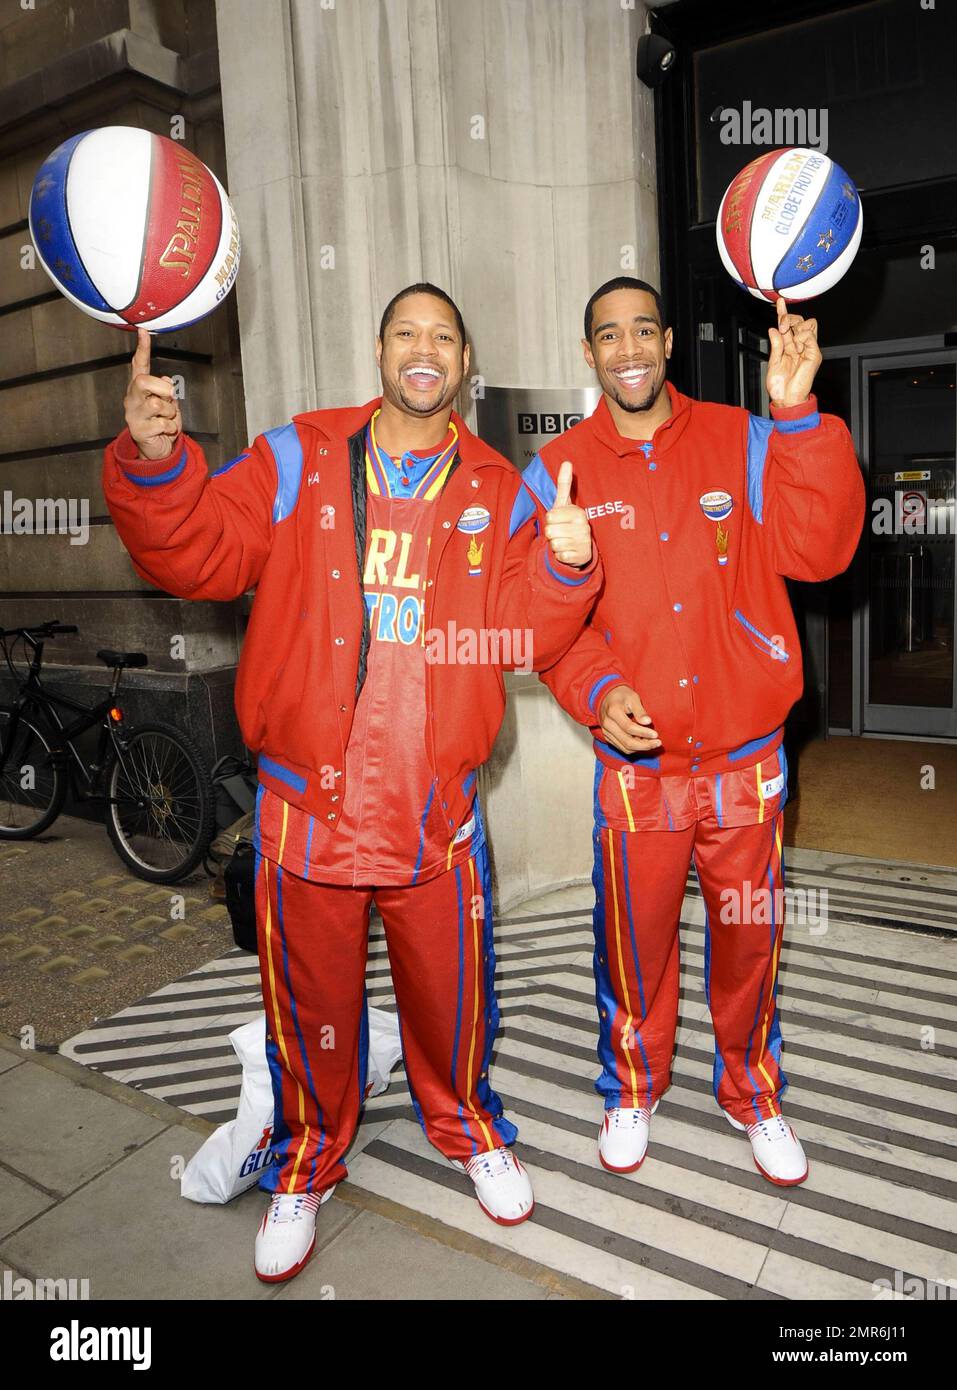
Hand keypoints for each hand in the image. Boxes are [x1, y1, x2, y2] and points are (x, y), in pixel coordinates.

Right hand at [124, 327, 181, 459]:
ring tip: (168, 420)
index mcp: (140, 389)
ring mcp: (133, 414)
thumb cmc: (163, 424)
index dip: (142, 348)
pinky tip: (166, 432)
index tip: (143, 331)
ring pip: (157, 404)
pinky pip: (162, 423)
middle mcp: (133, 398)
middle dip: (162, 388)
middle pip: (144, 381)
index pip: (139, 365)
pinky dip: (170, 428)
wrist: (158, 450)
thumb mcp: (169, 404)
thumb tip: (167, 380)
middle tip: (169, 398)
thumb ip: (167, 390)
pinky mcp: (138, 430)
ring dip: (170, 413)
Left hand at [544, 460, 591, 567]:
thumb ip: (564, 484)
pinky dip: (560, 555)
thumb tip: (566, 462)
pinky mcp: (579, 557)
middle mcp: (583, 527)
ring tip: (564, 540)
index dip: (551, 520)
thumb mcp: (565, 503)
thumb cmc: (569, 522)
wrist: (581, 547)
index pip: (550, 516)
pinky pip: (559, 556)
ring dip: (555, 544)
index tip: (559, 520)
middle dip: (552, 533)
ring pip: (554, 544)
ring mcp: (582, 543)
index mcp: (578, 513)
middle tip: (561, 531)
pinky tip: (568, 550)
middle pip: (550, 530)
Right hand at [598, 684, 660, 755]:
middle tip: (658, 743)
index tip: (656, 734)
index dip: (643, 732)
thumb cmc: (622, 696)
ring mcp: (606, 732)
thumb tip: (648, 722)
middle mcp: (607, 724)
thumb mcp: (632, 697)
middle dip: (645, 745)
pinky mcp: (608, 737)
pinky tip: (644, 743)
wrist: (607, 697)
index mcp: (613, 712)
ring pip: (625, 748)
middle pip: (627, 741)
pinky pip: (622, 748)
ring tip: (653, 743)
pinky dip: (635, 748)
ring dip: (641, 748)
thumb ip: (640, 710)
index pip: (629, 727)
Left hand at [765, 296, 821, 406]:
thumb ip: (776, 345)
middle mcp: (800, 346)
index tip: (779, 302)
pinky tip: (795, 346)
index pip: (788, 326)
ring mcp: (808, 349)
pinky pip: (809, 334)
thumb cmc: (780, 386)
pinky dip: (801, 336)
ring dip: (795, 325)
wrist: (786, 399)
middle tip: (780, 327)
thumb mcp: (773, 362)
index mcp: (789, 347)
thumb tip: (773, 329)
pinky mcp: (814, 354)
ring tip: (787, 337)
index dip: (784, 313)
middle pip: (800, 320)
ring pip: (809, 323)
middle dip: (788, 317)